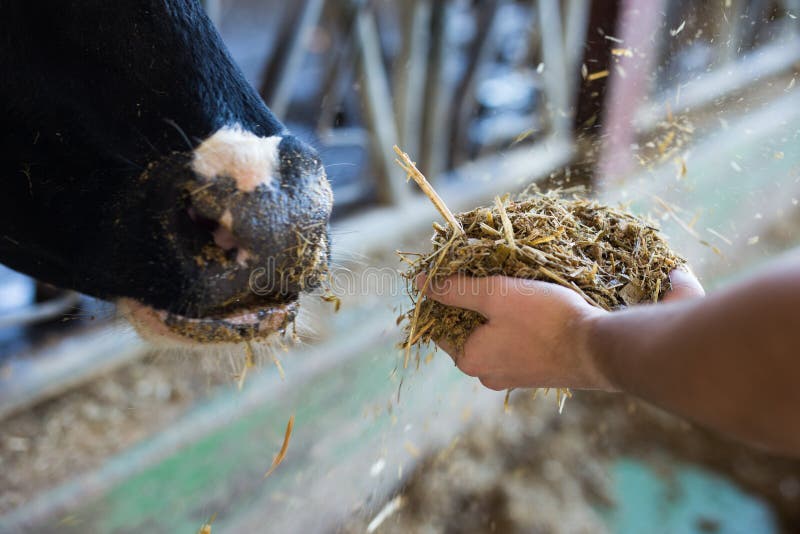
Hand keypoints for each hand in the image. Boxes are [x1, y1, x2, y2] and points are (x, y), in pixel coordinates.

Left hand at [418, 268, 703, 391]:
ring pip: (492, 337)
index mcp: (469, 359)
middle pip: (465, 331)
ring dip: (495, 313)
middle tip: (483, 273)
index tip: (453, 273)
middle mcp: (487, 374)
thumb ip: (455, 289)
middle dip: (471, 303)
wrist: (600, 350)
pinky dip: (514, 325)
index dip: (442, 297)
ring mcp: (513, 377)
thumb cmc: (546, 319)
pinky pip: (514, 344)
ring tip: (509, 285)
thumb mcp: (496, 294)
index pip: (438, 326)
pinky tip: (530, 305)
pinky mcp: (537, 373)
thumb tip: (420, 282)